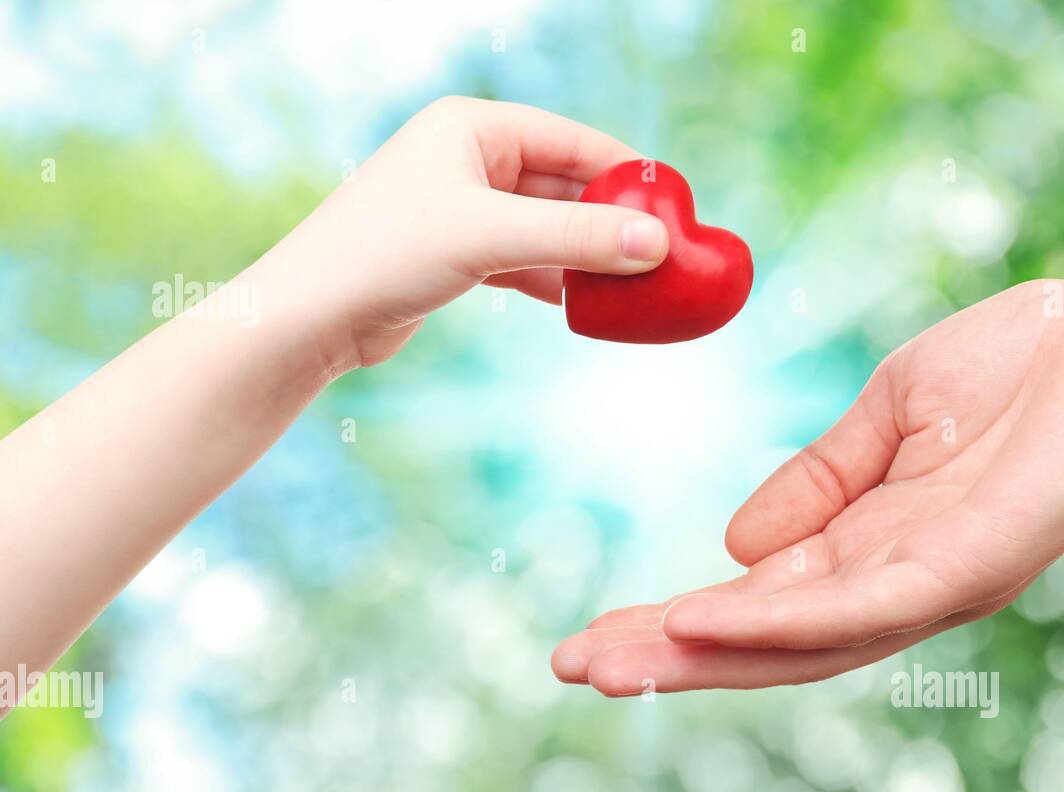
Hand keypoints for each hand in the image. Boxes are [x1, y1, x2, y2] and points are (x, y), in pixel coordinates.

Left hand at [259, 96, 667, 369]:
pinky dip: (555, 282)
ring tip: (634, 288)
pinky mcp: (456, 255)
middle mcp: (469, 159)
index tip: (674, 206)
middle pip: (563, 187)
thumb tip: (657, 243)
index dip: (626, 172)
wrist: (311, 315)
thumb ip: (577, 239)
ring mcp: (462, 209)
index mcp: (473, 127)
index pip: (572, 140)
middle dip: (610, 223)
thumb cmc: (387, 254)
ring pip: (546, 230)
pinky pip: (525, 261)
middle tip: (661, 256)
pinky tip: (587, 306)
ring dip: (585, 258)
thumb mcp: (491, 238)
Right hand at [552, 253, 1063, 694]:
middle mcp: (901, 584)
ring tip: (608, 662)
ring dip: (697, 655)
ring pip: (798, 641)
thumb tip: (733, 543)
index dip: (678, 619)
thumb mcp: (886, 413)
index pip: (762, 599)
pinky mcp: (968, 568)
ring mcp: (934, 584)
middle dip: (668, 656)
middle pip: (767, 640)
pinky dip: (772, 620)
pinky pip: (857, 605)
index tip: (599, 631)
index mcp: (878, 545)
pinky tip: (697, 618)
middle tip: (573, 668)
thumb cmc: (1024, 362)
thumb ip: (816, 480)